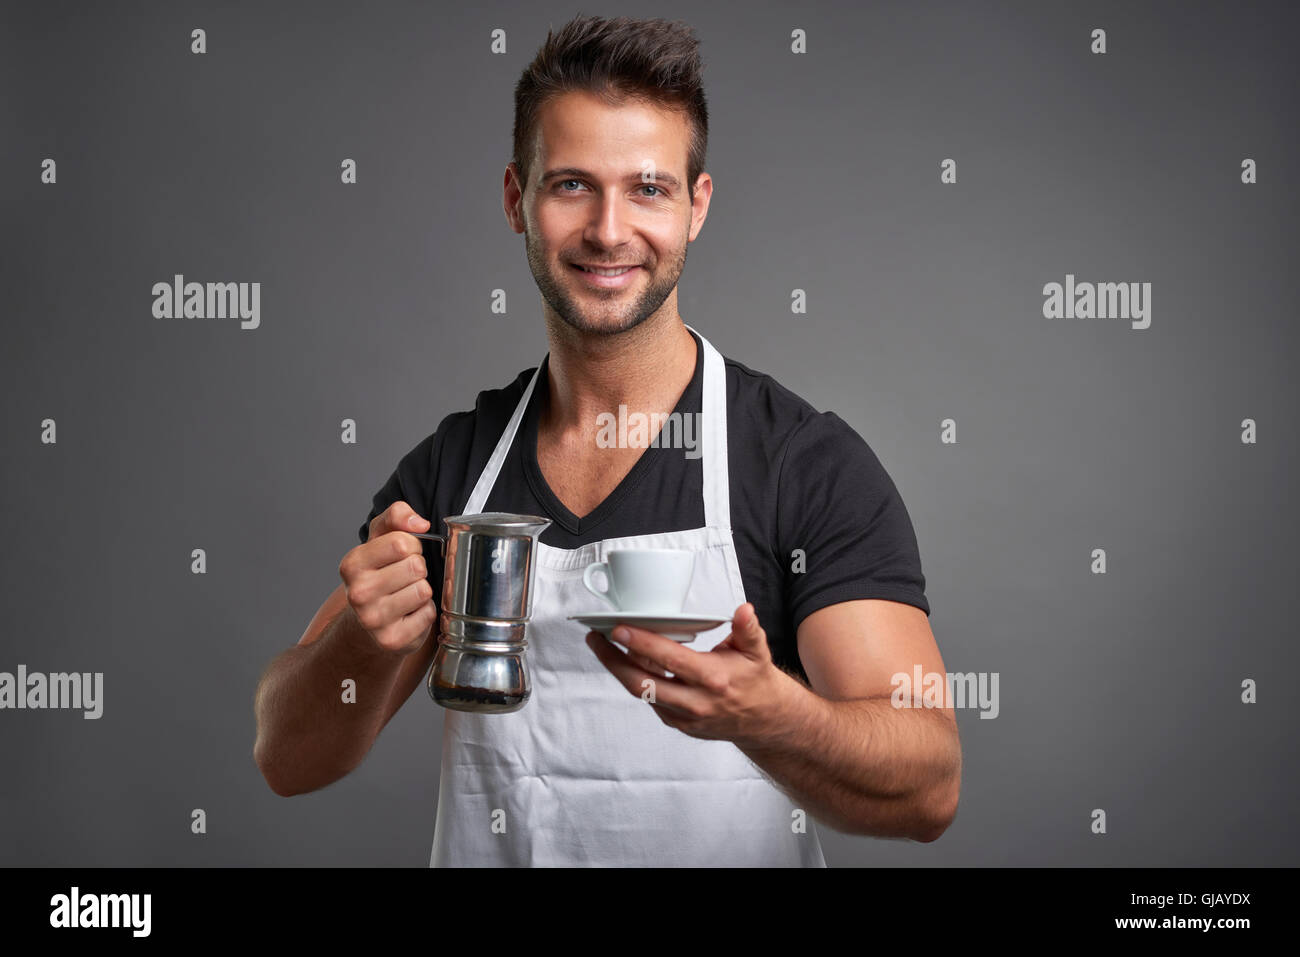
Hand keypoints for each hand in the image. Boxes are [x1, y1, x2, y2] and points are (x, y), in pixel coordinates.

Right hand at [338, 501, 437, 655]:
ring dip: (422, 591)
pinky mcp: (392, 639)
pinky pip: (429, 614)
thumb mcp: (382, 537)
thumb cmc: (379, 574)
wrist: (368, 623)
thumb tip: (419, 523)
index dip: (412, 546)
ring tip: (406, 594)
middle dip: (418, 569)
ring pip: (423, 590)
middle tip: (405, 577)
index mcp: (352, 564)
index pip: (402, 542)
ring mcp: (373, 619)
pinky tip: (410, 613)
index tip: (403, 554)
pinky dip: (425, 612)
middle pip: (415, 567)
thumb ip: (398, 516)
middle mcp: (358, 593)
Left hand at [585, 602, 794, 746]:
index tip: (619, 628)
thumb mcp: (757, 651)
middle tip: (595, 638)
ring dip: (619, 669)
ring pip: (641, 693)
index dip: (641, 643)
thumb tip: (743, 610)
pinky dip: (637, 680)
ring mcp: (684, 717)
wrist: (764, 721)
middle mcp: (695, 701)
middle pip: (642, 683)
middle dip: (613, 660)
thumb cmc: (756, 680)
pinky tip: (627, 661)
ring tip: (603, 645)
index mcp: (713, 679)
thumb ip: (748, 630)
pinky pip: (650, 700)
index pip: (669, 659)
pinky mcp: (679, 724)